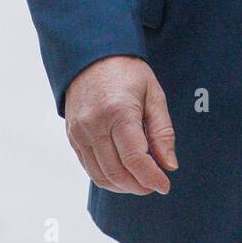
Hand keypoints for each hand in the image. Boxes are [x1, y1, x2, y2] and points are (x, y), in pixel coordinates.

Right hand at [65, 55, 177, 194]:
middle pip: (117, 172)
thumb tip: (169, 165)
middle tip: (154, 184)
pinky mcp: (72, 137)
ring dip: (123, 186)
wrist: (92, 56)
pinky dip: (107, 177)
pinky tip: (122, 173)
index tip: (165, 186)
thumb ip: (162, 132)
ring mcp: (79, 132)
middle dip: (139, 185)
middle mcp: (94, 125)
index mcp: (118, 112)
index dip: (151, 178)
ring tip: (140, 181)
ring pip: (101, 176)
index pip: (134, 159)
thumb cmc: (127, 72)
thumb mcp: (153, 95)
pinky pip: (89, 167)